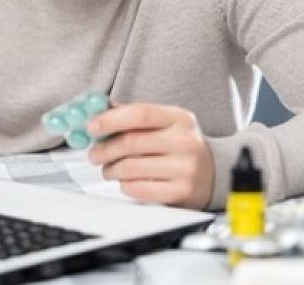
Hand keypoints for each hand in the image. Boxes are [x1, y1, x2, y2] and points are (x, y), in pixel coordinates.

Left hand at [86, 103, 213, 209]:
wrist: (213, 173)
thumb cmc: (180, 146)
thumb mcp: (166, 123)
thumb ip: (134, 115)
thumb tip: (98, 111)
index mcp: (179, 118)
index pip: (141, 114)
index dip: (111, 120)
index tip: (91, 127)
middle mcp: (185, 141)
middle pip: (131, 142)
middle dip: (104, 149)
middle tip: (94, 154)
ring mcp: (185, 168)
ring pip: (131, 168)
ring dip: (111, 169)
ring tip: (110, 169)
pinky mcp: (180, 192)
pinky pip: (138, 189)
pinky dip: (124, 185)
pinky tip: (126, 181)